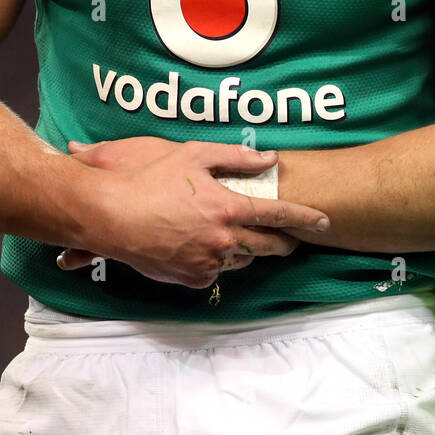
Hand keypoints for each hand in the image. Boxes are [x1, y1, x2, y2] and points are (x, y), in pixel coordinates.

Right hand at [58, 137, 329, 287]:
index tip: (323, 221)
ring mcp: (206, 263)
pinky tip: (205, 249)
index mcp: (227, 208)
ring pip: (241, 261)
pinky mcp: (189, 279)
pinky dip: (216, 263)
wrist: (110, 216)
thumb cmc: (149, 180)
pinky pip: (214, 274)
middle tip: (292, 240)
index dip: (304, 217)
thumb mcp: (192, 155)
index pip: (277, 213)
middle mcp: (223, 240)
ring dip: (247, 251)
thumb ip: (235, 156)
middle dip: (285, 244)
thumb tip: (268, 158)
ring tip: (240, 238)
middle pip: (268, 247)